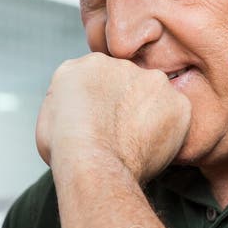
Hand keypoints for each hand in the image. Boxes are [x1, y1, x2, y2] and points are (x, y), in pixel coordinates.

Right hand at [36, 53, 191, 182]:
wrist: (93, 164)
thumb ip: (67, 104)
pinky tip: (153, 149)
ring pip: (155, 97)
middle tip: (120, 137)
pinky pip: (178, 116)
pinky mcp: (177, 102)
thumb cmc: (68, 151)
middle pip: (129, 84)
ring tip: (136, 146)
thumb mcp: (48, 119)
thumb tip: (78, 107)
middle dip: (127, 106)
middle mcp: (121, 63)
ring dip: (150, 116)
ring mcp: (152, 80)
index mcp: (85, 66)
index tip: (102, 125)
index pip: (101, 80)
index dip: (103, 105)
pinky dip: (170, 132)